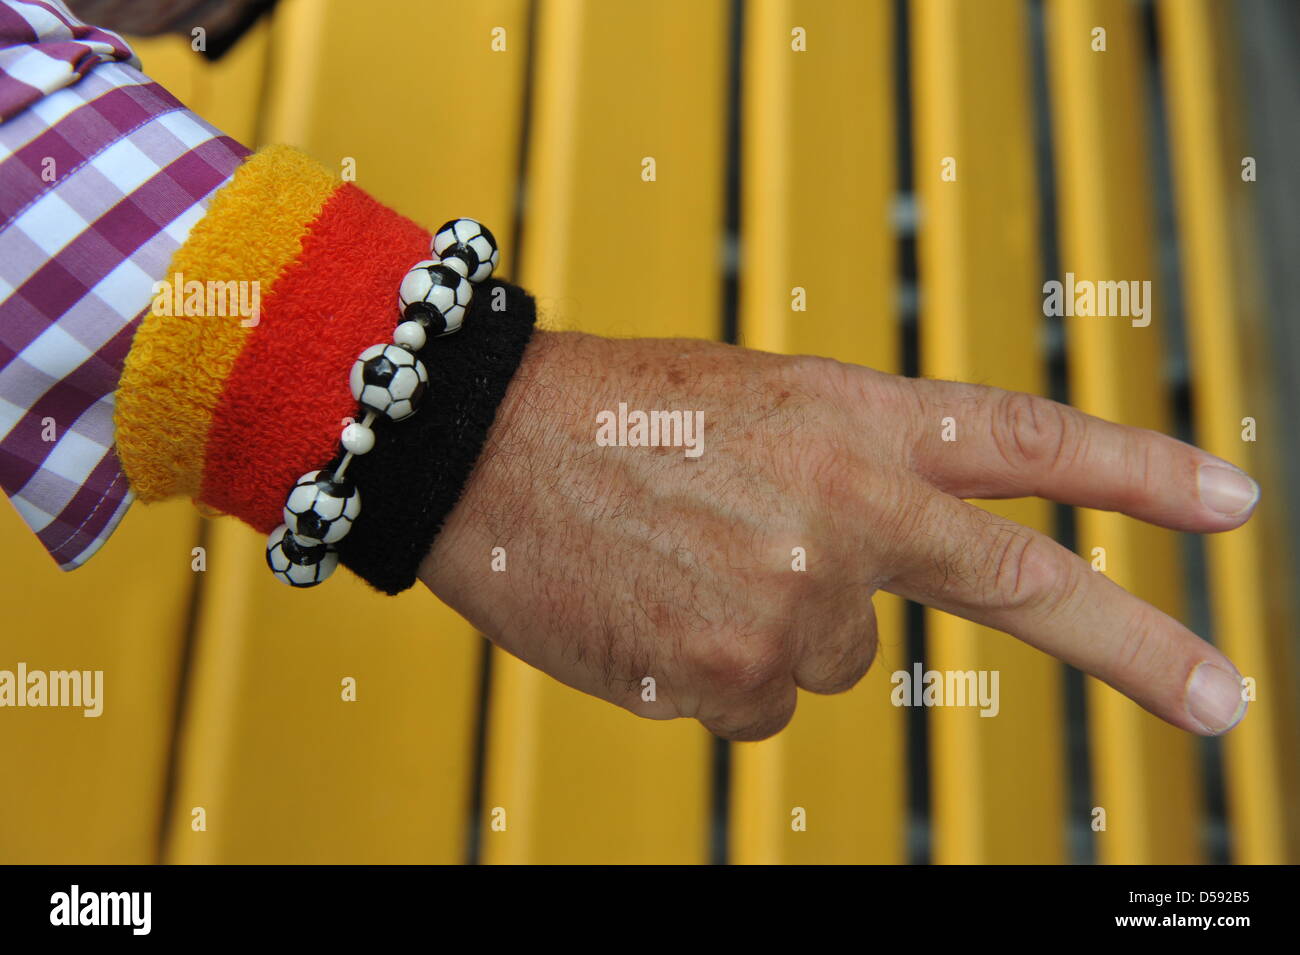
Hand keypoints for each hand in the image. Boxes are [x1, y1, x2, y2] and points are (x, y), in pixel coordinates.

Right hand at [420, 331, 1254, 740]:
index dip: (1132, 471)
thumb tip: (878, 610)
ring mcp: (798, 602)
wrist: (482, 449)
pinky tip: (658, 609)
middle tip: (1225, 699)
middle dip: (1136, 647)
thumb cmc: (612, 417)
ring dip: (773, 624)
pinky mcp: (737, 680)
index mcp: (853, 420)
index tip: (1227, 504)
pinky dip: (716, 666)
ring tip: (685, 561)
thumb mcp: (758, 406)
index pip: (1020, 441)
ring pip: (832, 656)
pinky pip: (760, 700)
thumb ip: (850, 478)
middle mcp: (848, 511)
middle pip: (1013, 582)